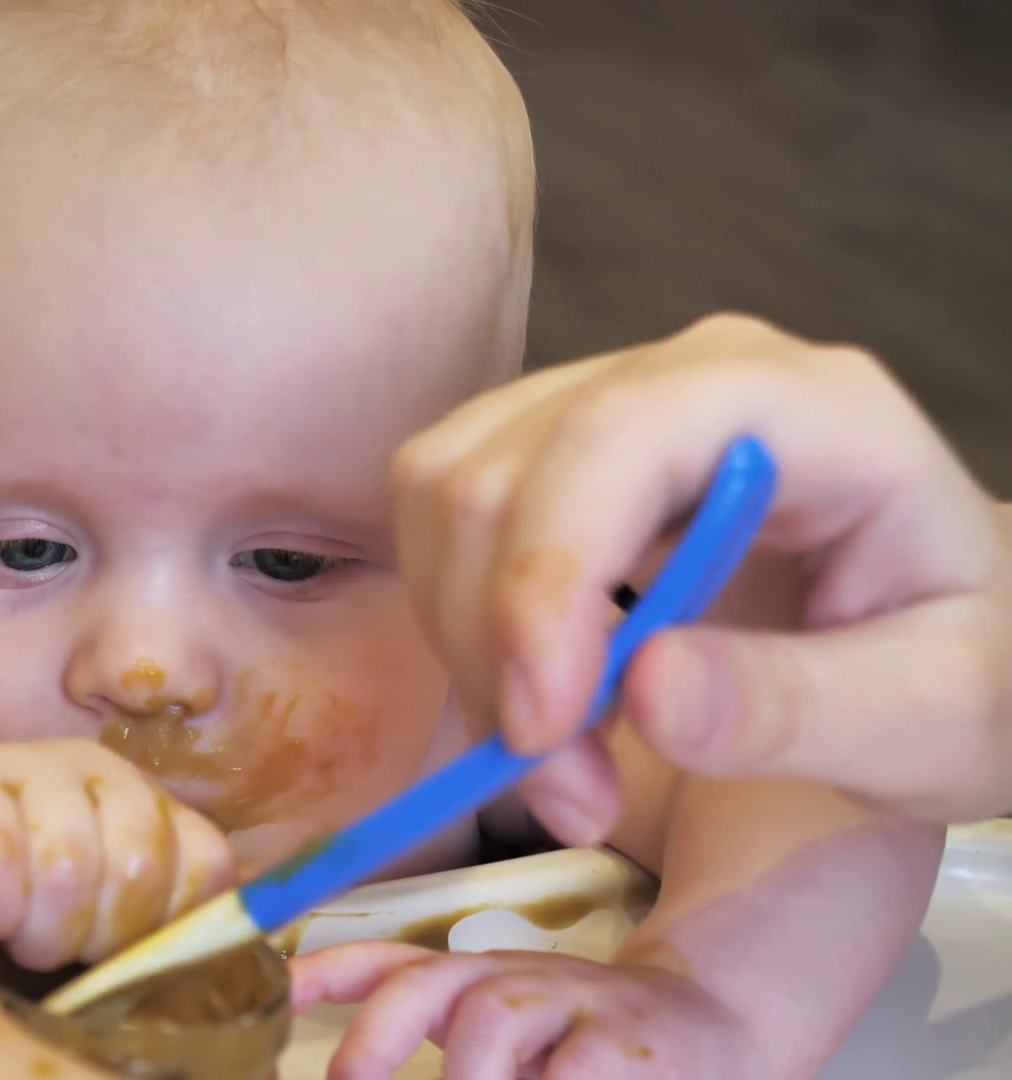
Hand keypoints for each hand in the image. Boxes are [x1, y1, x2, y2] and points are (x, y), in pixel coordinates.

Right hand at [0, 739, 235, 969]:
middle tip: (55, 952)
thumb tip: (274, 1008)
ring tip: (11, 934)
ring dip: (40, 930)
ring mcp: (24, 768)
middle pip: (143, 865)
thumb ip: (168, 947)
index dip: (172, 930)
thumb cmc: (1, 925)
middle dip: (99, 937)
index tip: (124, 958)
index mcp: (144, 810)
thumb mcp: (94, 936)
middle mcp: (95, 774)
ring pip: (74, 863)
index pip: (207, 866)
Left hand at [293, 941, 751, 1078]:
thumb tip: (354, 1068)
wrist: (708, 1028)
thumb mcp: (487, 1035)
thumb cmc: (573, 1045)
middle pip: (433, 986)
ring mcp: (571, 1004)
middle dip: (378, 1035)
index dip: (326, 974)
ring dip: (466, 1072)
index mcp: (467, 980)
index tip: (277, 990)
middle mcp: (511, 980)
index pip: (386, 966)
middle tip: (350, 1079)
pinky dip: (546, 1079)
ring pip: (492, 1019)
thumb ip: (417, 1028)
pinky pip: (576, 1065)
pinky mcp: (629, 1043)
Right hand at [393, 312, 1011, 834]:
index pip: (620, 437)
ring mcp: (609, 401)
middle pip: (505, 472)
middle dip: (499, 647)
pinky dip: (461, 626)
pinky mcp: (553, 455)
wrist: (950, 641)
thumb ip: (800, 707)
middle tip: (571, 795)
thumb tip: (649, 691)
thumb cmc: (964, 670)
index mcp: (809, 406)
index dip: (551, 573)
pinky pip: (446, 516)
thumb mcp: (930, 719)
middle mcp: (689, 375)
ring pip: (449, 492)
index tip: (544, 729)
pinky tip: (543, 703)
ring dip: (468, 646)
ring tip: (565, 764)